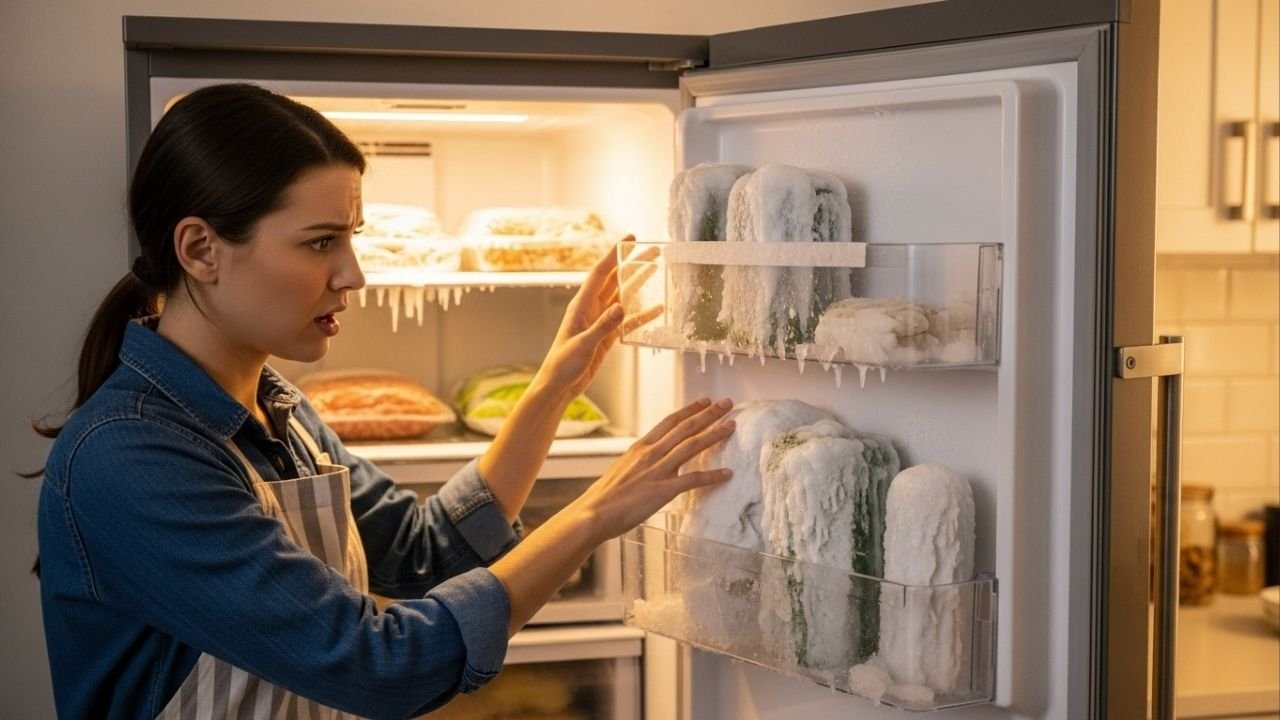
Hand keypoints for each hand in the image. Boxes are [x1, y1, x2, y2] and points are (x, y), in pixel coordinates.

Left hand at [538, 236, 658, 397]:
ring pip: (622, 297)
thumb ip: (603, 326)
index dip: (615, 254)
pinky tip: (656, 309)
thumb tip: (622, 307)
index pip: (601, 273)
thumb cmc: (563, 363)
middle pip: (615, 280)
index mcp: (582, 305)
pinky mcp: (607, 336)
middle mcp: (591, 308)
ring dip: (638, 285)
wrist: (559, 384)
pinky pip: (627, 320)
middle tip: (652, 252)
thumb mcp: (584, 344)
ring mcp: (600, 321)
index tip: (630, 240)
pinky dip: (641, 314)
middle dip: (632, 265)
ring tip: (656, 271)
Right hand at [569, 397, 736, 540]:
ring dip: (714, 435)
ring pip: (691, 447)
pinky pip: (692, 480)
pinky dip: (712, 476)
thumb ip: (639, 462)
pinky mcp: (662, 491)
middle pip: (685, 428)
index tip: (705, 401)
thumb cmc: (605, 496)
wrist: (593, 513)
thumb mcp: (622, 469)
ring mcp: (657, 471)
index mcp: (640, 447)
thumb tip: (650, 460)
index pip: (670, 421)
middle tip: (727, 403)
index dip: (690, 410)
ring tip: (731, 426)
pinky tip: (727, 473)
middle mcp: (650, 454)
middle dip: (708, 414)